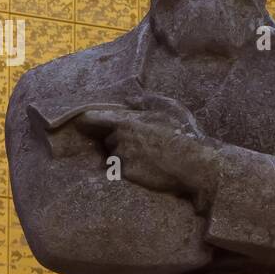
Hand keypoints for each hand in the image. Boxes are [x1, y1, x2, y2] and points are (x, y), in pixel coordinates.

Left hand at [71, 97, 217, 201]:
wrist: (194, 164)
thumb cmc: (184, 134)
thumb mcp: (169, 109)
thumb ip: (145, 101)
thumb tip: (128, 99)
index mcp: (128, 121)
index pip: (97, 119)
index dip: (88, 120)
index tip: (80, 122)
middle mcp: (121, 139)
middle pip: (110, 141)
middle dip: (119, 143)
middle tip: (139, 147)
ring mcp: (123, 158)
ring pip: (115, 157)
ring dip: (123, 158)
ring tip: (145, 160)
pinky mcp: (128, 174)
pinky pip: (121, 172)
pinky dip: (128, 172)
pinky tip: (145, 171)